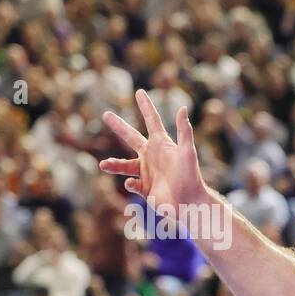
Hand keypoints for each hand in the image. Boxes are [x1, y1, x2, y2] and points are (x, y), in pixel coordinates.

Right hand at [99, 89, 208, 216]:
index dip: (146, 106)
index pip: (151, 121)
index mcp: (161, 145)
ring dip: (114, 164)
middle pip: (131, 137)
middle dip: (119, 126)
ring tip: (103, 165)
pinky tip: (132, 184)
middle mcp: (152, 156)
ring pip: (124, 165)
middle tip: (106, 114)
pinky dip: (130, 184)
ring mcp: (147, 172)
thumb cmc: (191, 176)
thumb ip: (184, 131)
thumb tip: (183, 109)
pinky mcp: (145, 189)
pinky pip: (132, 184)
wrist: (190, 204)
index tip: (140, 92)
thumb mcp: (187, 152)